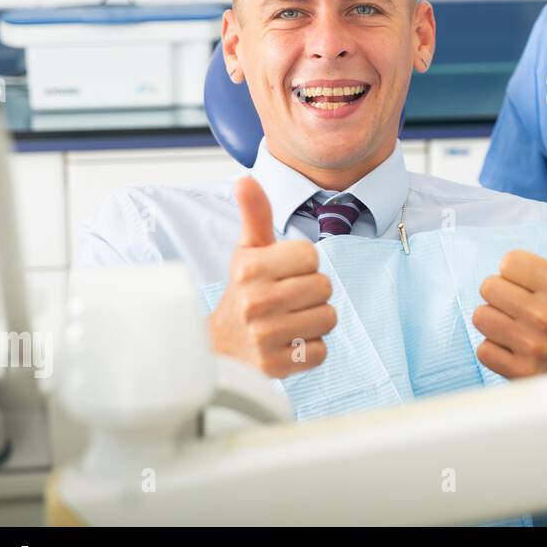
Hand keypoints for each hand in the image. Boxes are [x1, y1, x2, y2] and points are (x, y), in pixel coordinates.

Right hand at [206, 177, 336, 377]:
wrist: (218, 348)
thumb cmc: (243, 292)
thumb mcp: (247, 251)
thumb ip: (255, 214)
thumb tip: (245, 179)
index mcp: (249, 268)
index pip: (311, 256)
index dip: (303, 265)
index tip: (282, 274)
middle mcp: (255, 301)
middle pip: (324, 287)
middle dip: (311, 293)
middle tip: (285, 301)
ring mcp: (265, 337)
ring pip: (328, 318)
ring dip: (314, 321)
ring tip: (288, 321)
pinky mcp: (276, 367)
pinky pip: (322, 351)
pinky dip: (310, 350)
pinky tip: (288, 344)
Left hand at [473, 207, 546, 378]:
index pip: (508, 261)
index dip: (517, 272)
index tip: (531, 283)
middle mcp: (546, 315)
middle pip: (489, 286)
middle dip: (503, 295)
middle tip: (522, 305)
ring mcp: (531, 345)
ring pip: (481, 316)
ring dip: (495, 321)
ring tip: (516, 326)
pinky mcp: (518, 371)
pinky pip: (483, 349)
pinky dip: (495, 350)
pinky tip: (515, 348)